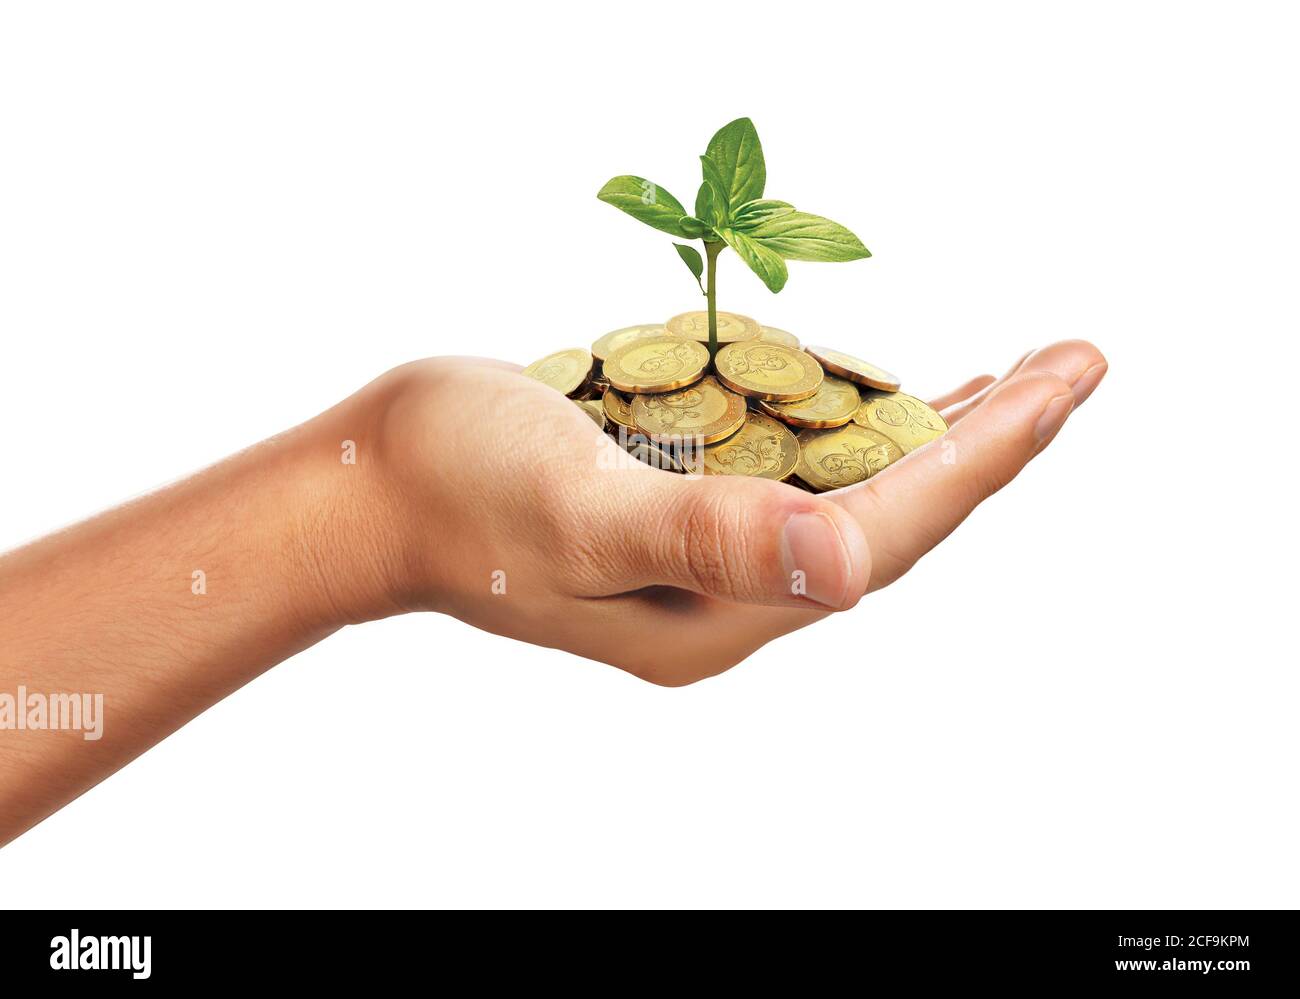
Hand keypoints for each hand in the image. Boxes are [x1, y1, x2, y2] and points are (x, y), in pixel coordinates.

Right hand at [356, 339, 1106, 684]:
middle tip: (1073, 363)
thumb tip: (849, 568)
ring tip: (1017, 381)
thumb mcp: (579, 510)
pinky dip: (852, 426)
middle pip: (890, 516)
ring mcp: (706, 555)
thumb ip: (709, 539)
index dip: (982, 459)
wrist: (377, 488)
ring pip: (850, 492)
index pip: (885, 534)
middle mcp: (729, 594)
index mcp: (719, 613)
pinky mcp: (683, 508)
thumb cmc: (460, 493)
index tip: (1063, 384)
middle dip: (989, 442)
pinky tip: (887, 395)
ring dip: (934, 434)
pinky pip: (796, 468)